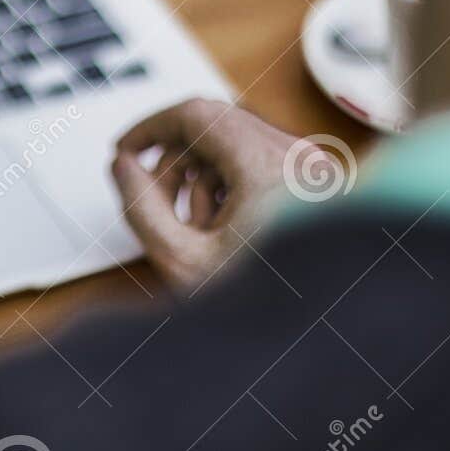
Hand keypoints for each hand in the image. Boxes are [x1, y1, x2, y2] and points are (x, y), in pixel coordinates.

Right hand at [109, 98, 310, 291]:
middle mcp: (296, 157)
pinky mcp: (319, 185)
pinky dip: (232, 187)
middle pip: (214, 129)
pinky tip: (225, 231)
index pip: (194, 115)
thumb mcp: (185, 261)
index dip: (149, 128)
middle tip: (152, 200)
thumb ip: (142, 208)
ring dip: (202, 179)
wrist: (325, 335)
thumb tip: (124, 167)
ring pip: (236, 148)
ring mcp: (313, 169)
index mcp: (266, 166)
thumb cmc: (272, 305)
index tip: (126, 150)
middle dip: (174, 162)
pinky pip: (261, 166)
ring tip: (195, 229)